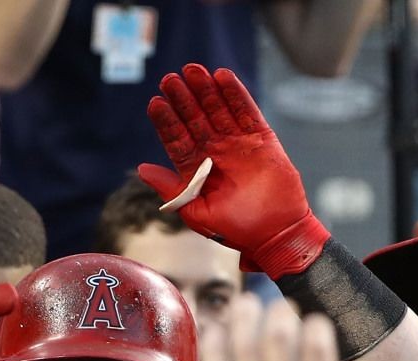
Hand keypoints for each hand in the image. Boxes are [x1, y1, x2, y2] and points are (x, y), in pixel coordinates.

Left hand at [139, 64, 327, 276]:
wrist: (275, 233)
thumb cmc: (235, 229)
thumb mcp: (196, 211)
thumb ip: (171, 189)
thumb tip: (142, 168)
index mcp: (196, 170)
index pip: (177, 140)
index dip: (166, 121)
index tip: (155, 103)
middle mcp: (215, 153)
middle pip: (195, 119)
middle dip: (182, 99)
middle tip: (169, 79)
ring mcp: (238, 144)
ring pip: (218, 110)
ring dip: (205, 90)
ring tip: (192, 70)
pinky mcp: (261, 139)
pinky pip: (247, 111)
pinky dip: (235, 94)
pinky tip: (221, 76)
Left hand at [200, 295, 410, 360]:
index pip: (319, 344)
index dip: (315, 325)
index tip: (312, 323)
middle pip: (279, 335)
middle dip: (279, 313)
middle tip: (278, 308)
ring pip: (243, 345)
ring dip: (243, 318)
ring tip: (245, 303)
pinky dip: (214, 346)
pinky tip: (213, 330)